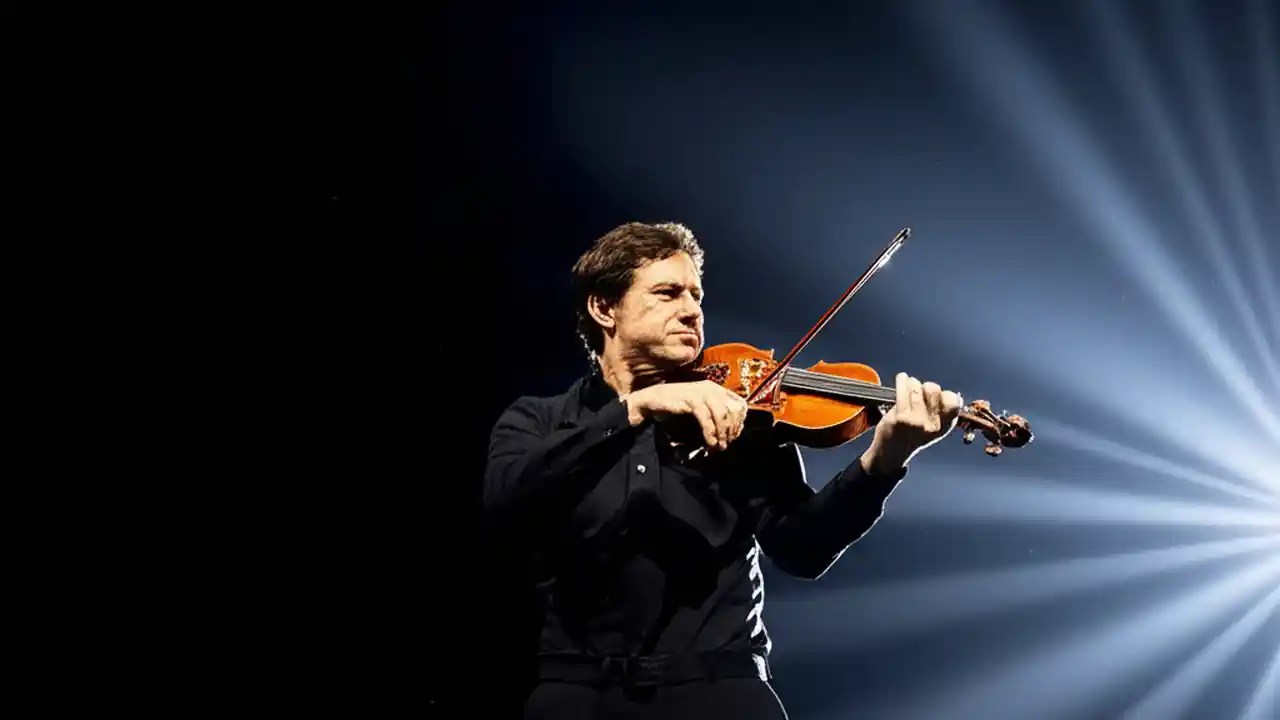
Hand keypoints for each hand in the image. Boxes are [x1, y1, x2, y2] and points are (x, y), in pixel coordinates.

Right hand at [623, 380, 748, 450]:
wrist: (652, 400)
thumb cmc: (676, 406)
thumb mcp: (700, 408)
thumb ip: (715, 415)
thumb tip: (733, 430)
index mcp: (716, 388)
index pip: (740, 403)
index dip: (740, 421)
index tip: (734, 435)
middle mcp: (711, 387)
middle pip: (734, 409)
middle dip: (732, 430)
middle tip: (726, 444)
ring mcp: (701, 392)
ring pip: (723, 414)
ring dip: (723, 434)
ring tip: (719, 446)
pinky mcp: (692, 399)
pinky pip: (707, 420)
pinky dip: (710, 434)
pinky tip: (709, 443)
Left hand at [861, 372, 961, 473]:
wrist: (891, 454)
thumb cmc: (912, 436)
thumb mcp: (934, 429)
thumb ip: (942, 413)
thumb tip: (952, 393)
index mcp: (944, 427)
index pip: (953, 402)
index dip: (945, 394)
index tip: (937, 395)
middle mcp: (932, 425)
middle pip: (934, 389)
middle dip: (926, 386)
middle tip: (919, 391)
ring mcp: (916, 421)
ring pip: (917, 388)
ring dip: (911, 383)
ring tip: (908, 384)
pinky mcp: (900, 417)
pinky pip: (903, 390)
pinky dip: (902, 381)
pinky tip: (901, 378)